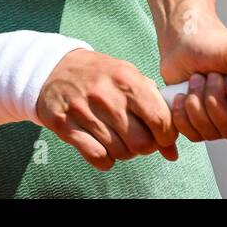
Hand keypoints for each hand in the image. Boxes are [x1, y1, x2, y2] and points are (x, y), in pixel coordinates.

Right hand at [35, 49, 179, 171]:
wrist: (54, 68)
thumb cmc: (100, 75)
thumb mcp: (128, 77)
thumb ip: (154, 107)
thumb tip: (172, 151)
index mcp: (127, 80)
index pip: (160, 119)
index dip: (166, 135)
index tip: (162, 137)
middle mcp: (106, 95)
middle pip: (141, 142)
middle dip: (145, 147)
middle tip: (139, 138)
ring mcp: (84, 111)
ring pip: (120, 152)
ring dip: (124, 152)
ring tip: (119, 139)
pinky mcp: (65, 125)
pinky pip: (97, 156)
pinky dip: (105, 159)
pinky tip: (103, 147)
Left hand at [158, 14, 226, 142]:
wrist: (182, 42)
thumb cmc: (214, 43)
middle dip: (215, 100)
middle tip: (210, 76)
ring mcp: (222, 121)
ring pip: (212, 134)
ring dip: (197, 103)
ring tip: (196, 79)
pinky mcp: (200, 125)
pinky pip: (193, 135)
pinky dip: (183, 114)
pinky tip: (182, 94)